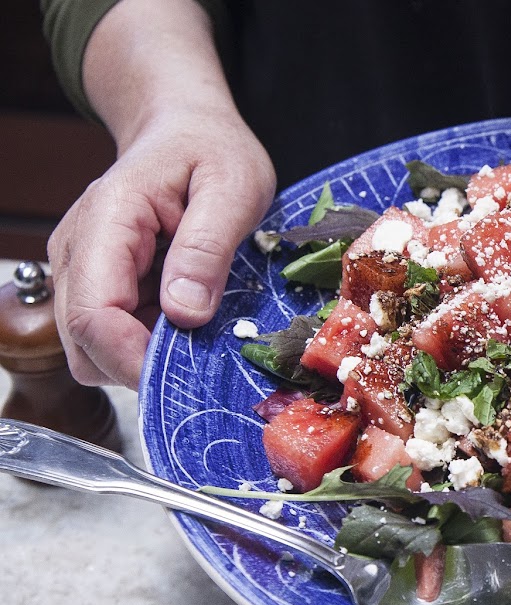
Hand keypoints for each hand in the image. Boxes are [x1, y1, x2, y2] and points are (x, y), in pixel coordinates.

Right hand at [48, 107, 274, 387]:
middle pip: (83, 342)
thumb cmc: (212, 151)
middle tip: (203, 353)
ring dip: (143, 354)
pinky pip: (109, 336)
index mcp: (108, 219)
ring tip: (198, 323)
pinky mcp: (96, 283)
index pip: (93, 314)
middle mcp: (78, 249)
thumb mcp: (233, 187)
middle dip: (140, 364)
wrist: (187, 130)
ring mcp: (81, 269)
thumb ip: (207, 247)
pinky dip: (145, 342)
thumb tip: (184, 312)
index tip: (186, 370)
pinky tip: (184, 315)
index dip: (133, 357)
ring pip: (91, 348)